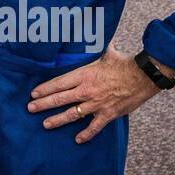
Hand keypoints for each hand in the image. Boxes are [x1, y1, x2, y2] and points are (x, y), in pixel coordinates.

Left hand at [26, 48, 162, 142]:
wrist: (144, 76)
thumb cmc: (124, 63)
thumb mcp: (107, 53)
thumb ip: (97, 47)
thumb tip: (95, 34)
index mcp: (84, 75)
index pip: (59, 83)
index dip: (45, 89)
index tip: (33, 93)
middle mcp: (87, 90)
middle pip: (60, 99)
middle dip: (43, 104)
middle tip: (30, 108)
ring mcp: (97, 104)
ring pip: (72, 114)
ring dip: (57, 120)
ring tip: (45, 124)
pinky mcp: (108, 114)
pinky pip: (94, 127)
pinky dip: (86, 134)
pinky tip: (77, 139)